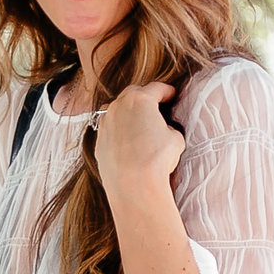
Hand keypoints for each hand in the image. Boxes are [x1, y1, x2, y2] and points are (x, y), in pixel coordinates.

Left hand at [91, 82, 183, 205]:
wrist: (133, 185)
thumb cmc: (156, 159)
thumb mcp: (175, 139)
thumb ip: (168, 128)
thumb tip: (162, 130)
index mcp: (140, 100)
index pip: (156, 88)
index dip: (166, 91)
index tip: (171, 94)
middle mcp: (118, 107)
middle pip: (133, 94)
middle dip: (145, 96)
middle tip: (155, 104)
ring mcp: (105, 124)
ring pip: (116, 110)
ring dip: (127, 112)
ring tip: (138, 121)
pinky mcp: (99, 142)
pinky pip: (109, 130)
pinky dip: (118, 130)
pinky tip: (127, 141)